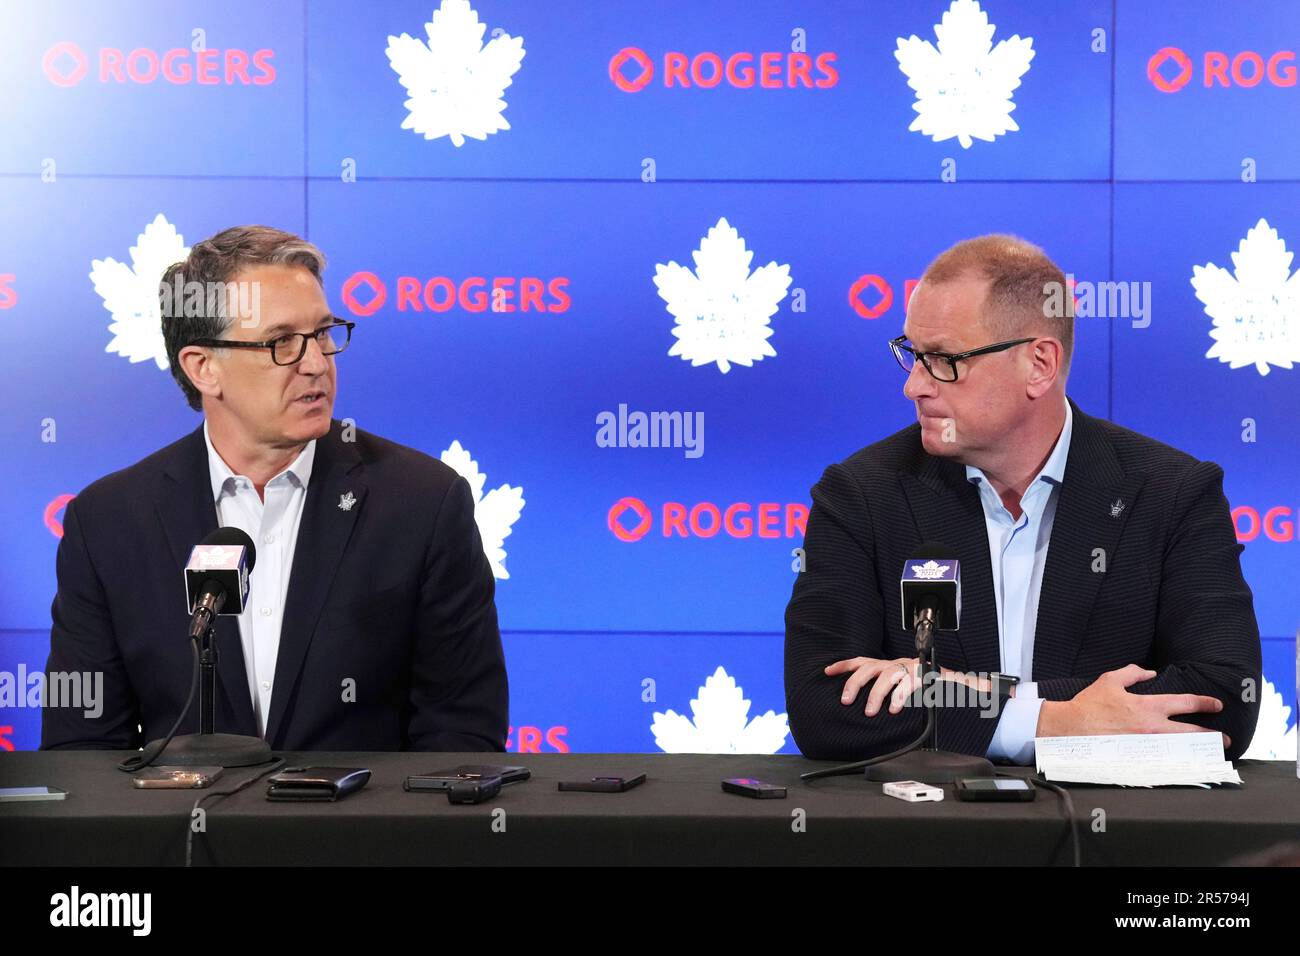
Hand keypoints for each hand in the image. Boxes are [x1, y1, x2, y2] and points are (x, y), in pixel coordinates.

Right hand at [826, 656, 977, 716]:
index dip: (899, 694)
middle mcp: (899, 665)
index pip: (907, 679)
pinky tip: (829, 672)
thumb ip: (973, 684)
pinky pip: (856, 663)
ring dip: (855, 684)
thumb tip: (994, 689)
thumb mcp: (956, 681)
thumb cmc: (937, 677)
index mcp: (917, 671)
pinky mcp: (874, 665)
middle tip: (871, 712)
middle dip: (876, 693)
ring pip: (867, 669)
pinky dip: (842, 666)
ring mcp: (885, 664)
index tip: (892, 710)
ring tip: (846, 700)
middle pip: (885, 676)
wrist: (925, 664)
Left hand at [826, 657, 921, 715]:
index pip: (862, 661)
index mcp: (888, 666)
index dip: (844, 665)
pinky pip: (908, 684)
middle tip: (846, 701)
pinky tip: (893, 709)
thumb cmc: (923, 684)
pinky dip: (899, 697)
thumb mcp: (898, 684)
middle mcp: (896, 664)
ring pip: (888, 675)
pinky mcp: (924, 675)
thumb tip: (861, 704)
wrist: (952, 680)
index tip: (828, 671)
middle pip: (870, 668)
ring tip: (869, 711)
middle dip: (855, 683)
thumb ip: (883, 689)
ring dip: (876, 694)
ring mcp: (910, 668)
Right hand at [1037, 664, 1229, 749]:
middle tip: (1226, 739)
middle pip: (1191, 732)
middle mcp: (1152, 727)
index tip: (1216, 705)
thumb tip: (1149, 673)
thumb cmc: (1089, 704)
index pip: (1185, 702)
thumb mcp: (1110, 681)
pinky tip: (1187, 764)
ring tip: (1212, 754)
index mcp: (1148, 706)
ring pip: (1181, 749)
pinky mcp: (1138, 758)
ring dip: (1199, 751)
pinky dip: (1178, 762)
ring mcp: (1146, 746)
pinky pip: (1164, 761)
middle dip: (1212, 735)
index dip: (1204, 703)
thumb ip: (1132, 674)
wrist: (1072, 728)